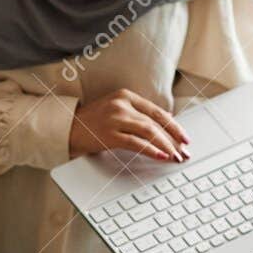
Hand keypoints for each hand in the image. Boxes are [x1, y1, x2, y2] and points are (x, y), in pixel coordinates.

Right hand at [69, 89, 189, 161]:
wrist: (67, 128)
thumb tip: (165, 124)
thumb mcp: (116, 110)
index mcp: (126, 95)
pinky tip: (161, 156)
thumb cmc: (93, 122)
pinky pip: (136, 143)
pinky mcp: (109, 134)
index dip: (174, 126)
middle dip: (174, 138)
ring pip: (149, 131)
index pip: (157, 111)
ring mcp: (115, 118)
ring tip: (175, 156)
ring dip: (166, 146)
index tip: (184, 138)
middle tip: (184, 151)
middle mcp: (122, 104)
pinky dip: (151, 150)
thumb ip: (137, 114)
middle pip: (156, 122)